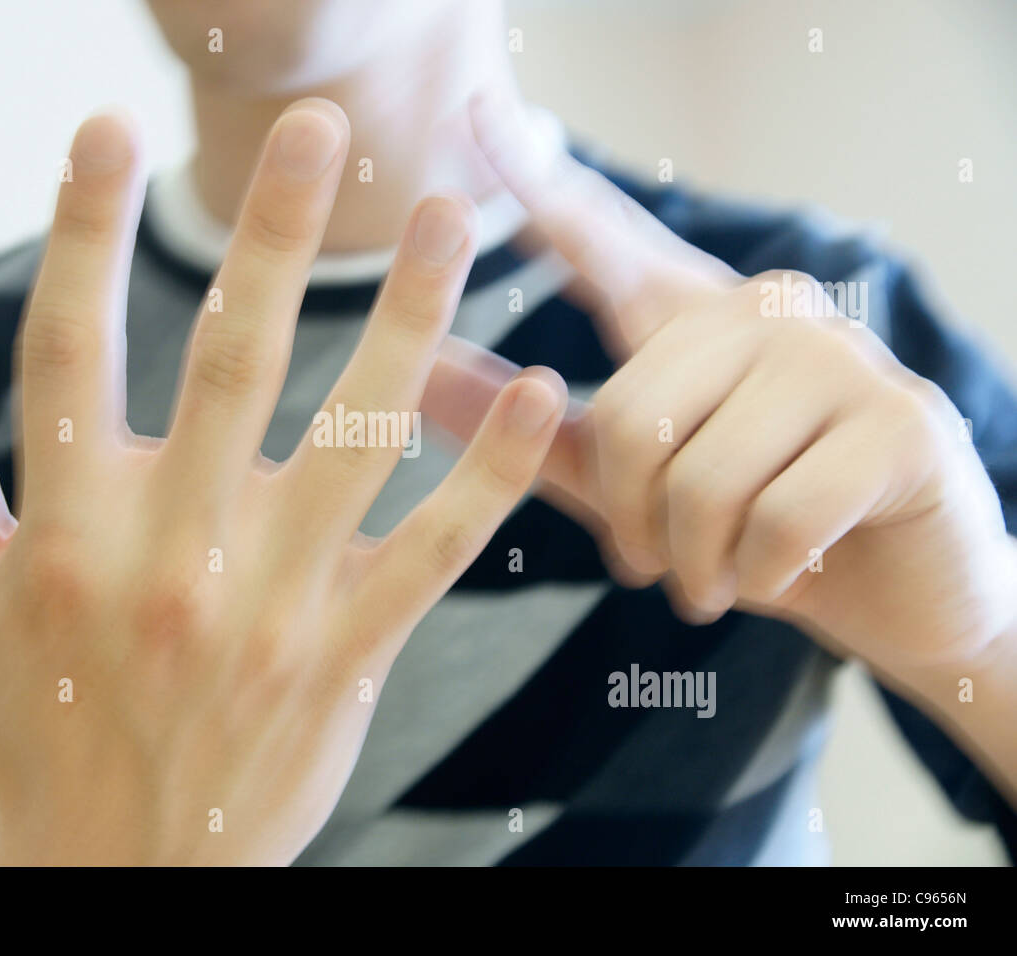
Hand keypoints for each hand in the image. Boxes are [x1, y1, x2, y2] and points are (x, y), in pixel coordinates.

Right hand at [0, 100, 566, 864]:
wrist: (117, 870)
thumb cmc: (31, 723)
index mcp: (67, 530)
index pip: (68, 355)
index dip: (83, 237)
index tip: (106, 134)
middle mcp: (173, 555)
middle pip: (231, 369)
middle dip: (271, 239)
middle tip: (315, 131)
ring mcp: (271, 607)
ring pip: (354, 439)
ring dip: (408, 321)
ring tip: (448, 219)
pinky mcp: (346, 654)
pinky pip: (432, 551)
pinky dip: (491, 473)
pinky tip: (539, 393)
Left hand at [423, 91, 1016, 676]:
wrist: (898, 592)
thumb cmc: (751, 529)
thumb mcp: (627, 482)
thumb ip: (527, 429)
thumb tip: (414, 371)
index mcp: (692, 317)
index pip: (606, 243)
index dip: (539, 183)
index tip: (476, 109)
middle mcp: (767, 311)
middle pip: (633, 417)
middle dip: (634, 523)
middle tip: (659, 561)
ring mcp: (842, 358)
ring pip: (700, 479)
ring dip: (698, 562)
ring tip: (724, 572)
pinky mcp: (904, 425)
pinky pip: (778, 522)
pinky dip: (765, 577)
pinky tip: (792, 574)